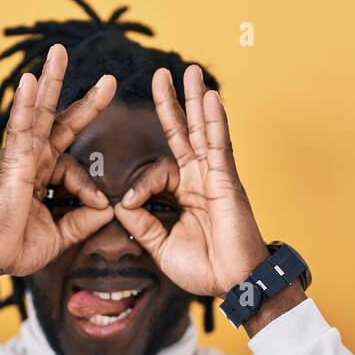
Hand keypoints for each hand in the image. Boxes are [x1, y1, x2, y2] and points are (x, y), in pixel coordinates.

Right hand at [0, 45, 116, 292]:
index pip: (76, 170)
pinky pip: (21, 126)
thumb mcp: (59, 235)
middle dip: (84, 101)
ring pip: (41, 113)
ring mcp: (22, 157)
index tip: (99, 206)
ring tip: (59, 53)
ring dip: (51, 82)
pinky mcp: (12, 160)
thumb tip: (109, 208)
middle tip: (109, 79)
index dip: (90, 188)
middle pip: (61, 122)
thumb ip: (83, 220)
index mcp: (42, 176)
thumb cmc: (14, 246)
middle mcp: (33, 160)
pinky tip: (31, 79)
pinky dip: (26, 103)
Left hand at [113, 65, 269, 298]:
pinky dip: (214, 121)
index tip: (132, 204)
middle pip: (182, 134)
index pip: (156, 174)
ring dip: (195, 101)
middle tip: (161, 76)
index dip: (140, 186)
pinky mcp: (226, 180)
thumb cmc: (204, 270)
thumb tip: (122, 204)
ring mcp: (213, 177)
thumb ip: (142, 225)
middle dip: (171, 105)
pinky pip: (218, 145)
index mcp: (182, 196)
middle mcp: (198, 181)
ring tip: (190, 72)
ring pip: (201, 132)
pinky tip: (210, 97)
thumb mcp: (161, 248)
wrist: (233, 283)